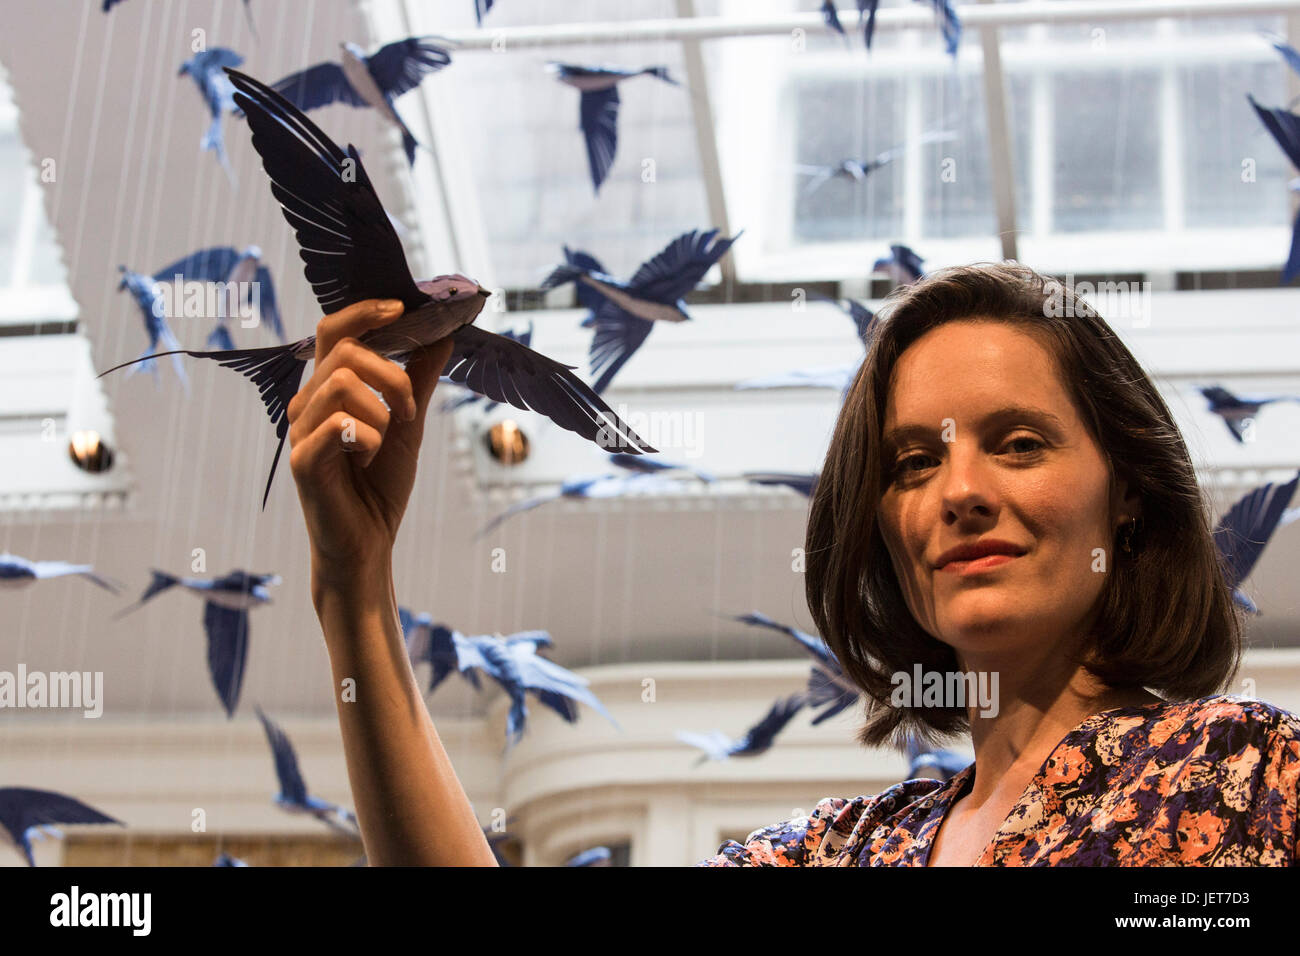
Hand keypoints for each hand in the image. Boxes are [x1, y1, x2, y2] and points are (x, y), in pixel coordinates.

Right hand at [286, 299, 454, 591]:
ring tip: (384, 441)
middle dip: (392, 374)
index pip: (332, 330)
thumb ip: (420, 378)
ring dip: (380, 410)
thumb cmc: (380, 484)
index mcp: (327, 390)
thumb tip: (443, 334)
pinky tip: (365, 460)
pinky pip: (337, 424)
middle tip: (411, 410)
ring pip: (341, 383)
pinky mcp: (301, 461)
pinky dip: (367, 439)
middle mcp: (306, 404)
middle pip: (343, 351)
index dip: (363, 312)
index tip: (401, 308)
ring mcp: (299, 432)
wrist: (370, 542)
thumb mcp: (409, 424)